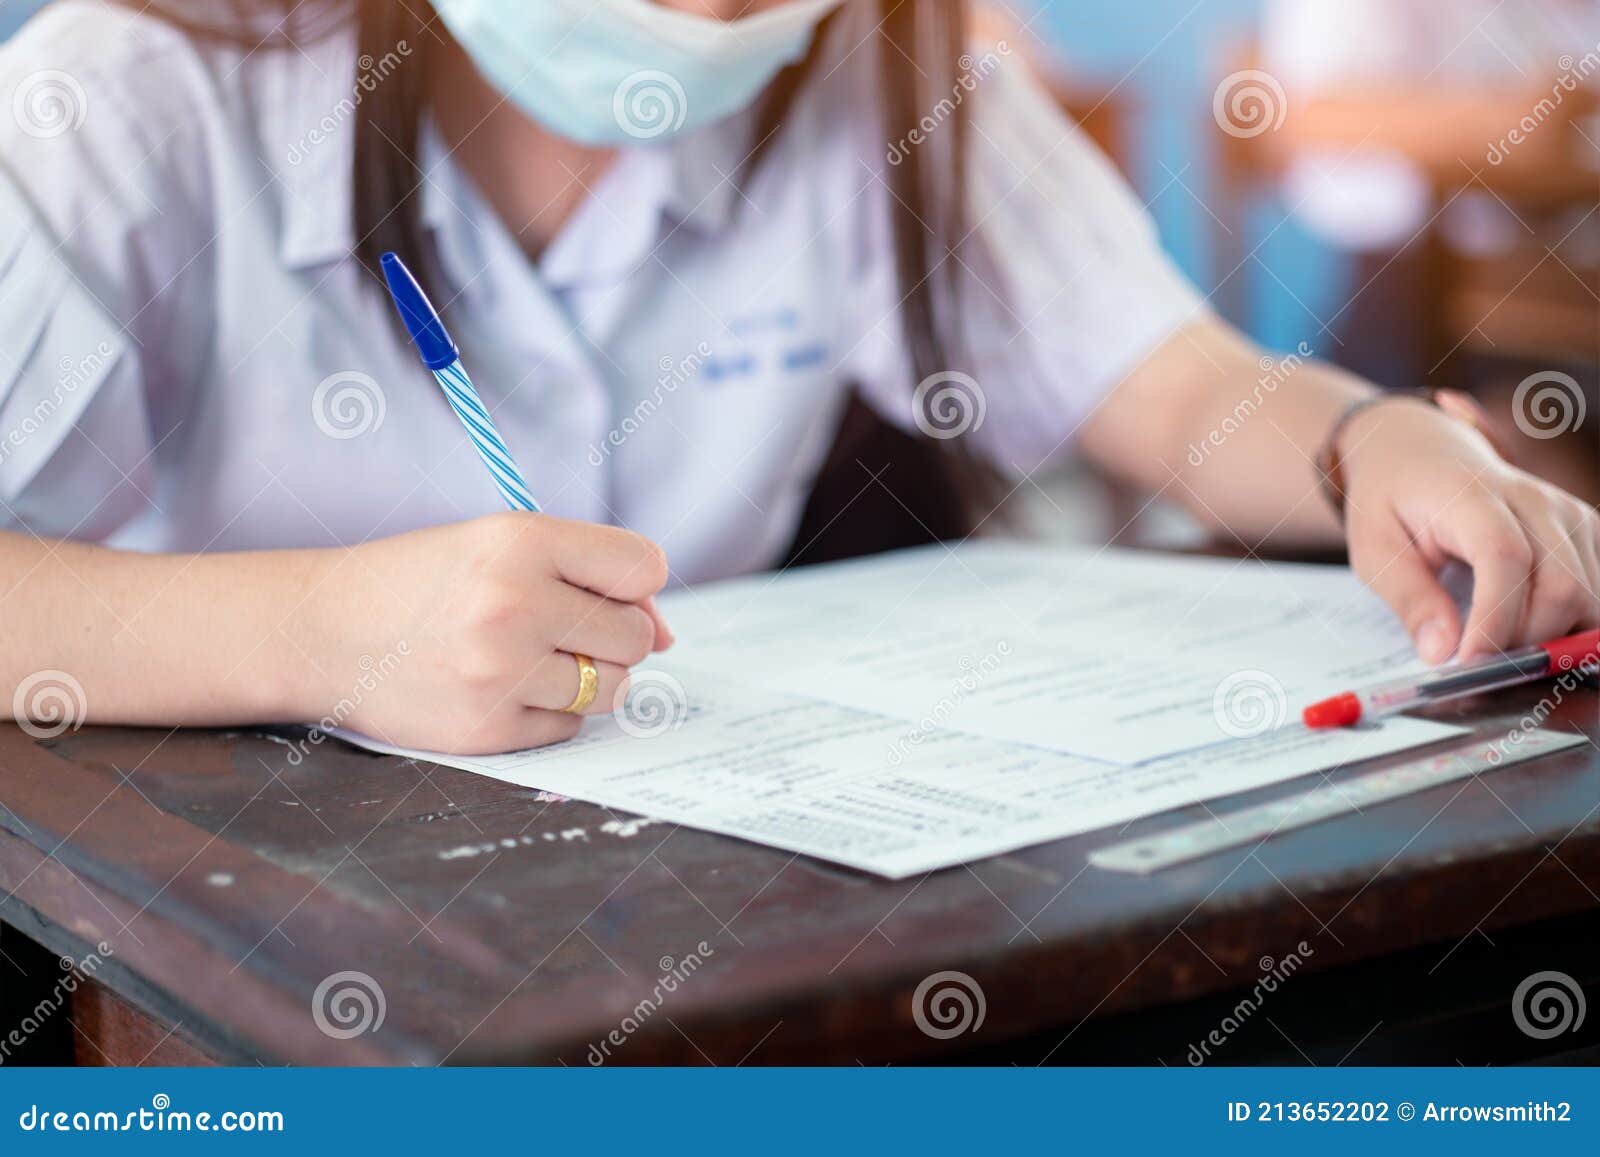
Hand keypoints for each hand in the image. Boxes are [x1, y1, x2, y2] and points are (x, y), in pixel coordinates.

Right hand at [303, 513, 671, 753]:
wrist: (322, 631)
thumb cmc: (427, 582)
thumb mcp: (500, 545)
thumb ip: (591, 575)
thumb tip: (668, 636)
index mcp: (520, 541)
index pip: (645, 566)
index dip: (633, 583)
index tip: (599, 587)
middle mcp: (512, 604)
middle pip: (636, 636)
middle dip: (608, 635)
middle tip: (550, 626)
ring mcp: (499, 673)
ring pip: (612, 687)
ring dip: (583, 677)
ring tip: (524, 657)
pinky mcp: (486, 729)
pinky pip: (569, 727)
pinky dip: (546, 712)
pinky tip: (497, 687)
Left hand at [1342, 400, 1599, 663]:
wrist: (1425, 457)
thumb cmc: (1394, 503)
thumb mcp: (1374, 549)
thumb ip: (1408, 597)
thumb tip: (1440, 651)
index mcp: (1474, 498)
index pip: (1506, 558)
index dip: (1495, 619)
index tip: (1468, 663)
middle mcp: (1535, 501)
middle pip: (1562, 586)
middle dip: (1525, 641)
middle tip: (1479, 665)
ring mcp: (1568, 515)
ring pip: (1588, 596)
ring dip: (1549, 637)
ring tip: (1496, 644)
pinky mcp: (1586, 532)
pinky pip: (1595, 593)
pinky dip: (1567, 624)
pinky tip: (1525, 629)